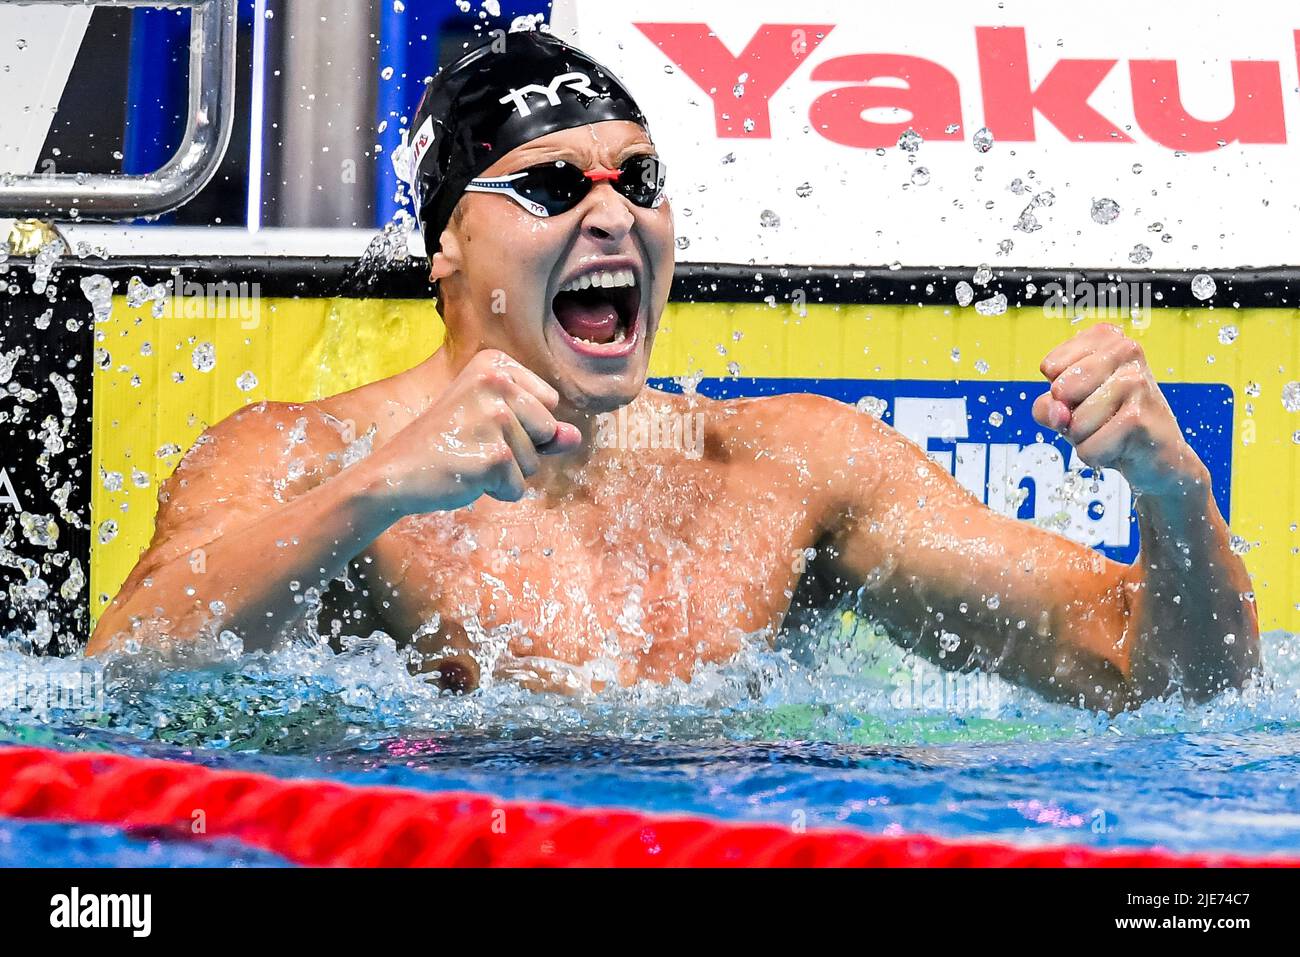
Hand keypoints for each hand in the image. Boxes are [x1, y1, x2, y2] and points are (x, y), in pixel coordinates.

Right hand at [363, 349, 582, 513]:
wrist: (396, 472)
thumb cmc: (447, 444)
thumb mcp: (494, 424)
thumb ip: (541, 428)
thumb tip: (575, 437)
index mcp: (495, 364)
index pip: (549, 403)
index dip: (523, 424)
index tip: (480, 422)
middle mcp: (496, 382)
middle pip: (548, 431)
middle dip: (520, 449)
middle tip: (473, 443)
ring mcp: (495, 418)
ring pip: (535, 462)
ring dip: (506, 471)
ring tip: (468, 457)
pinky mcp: (494, 456)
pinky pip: (518, 486)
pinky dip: (497, 491)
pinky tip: (466, 476)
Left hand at [1032, 323, 1205, 496]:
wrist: (1158, 454)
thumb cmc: (1107, 422)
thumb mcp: (1067, 407)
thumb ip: (1046, 406)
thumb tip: (1059, 414)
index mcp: (1105, 337)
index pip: (1051, 366)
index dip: (1058, 393)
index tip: (1088, 394)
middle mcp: (1125, 350)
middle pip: (1060, 391)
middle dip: (1069, 416)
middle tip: (1099, 416)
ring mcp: (1136, 381)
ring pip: (1074, 422)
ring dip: (1084, 438)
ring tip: (1111, 431)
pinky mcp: (1139, 416)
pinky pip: (1089, 448)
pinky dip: (1096, 456)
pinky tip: (1121, 446)